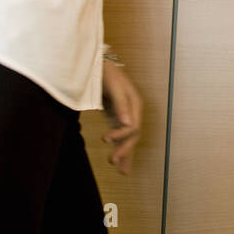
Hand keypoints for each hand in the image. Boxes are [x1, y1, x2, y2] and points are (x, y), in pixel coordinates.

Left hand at [100, 60, 141, 174]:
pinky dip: (121, 148)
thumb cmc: (105, 71)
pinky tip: (120, 163)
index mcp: (135, 102)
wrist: (98, 62)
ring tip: (120, 170)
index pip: (133, 125)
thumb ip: (120, 103)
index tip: (106, 138)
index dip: (121, 134)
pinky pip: (122, 136)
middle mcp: (133, 110)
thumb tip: (127, 123)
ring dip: (124, 153)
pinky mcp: (116, 118)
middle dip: (124, 149)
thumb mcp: (112, 84)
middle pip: (133, 135)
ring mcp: (126, 115)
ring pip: (129, 139)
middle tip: (111, 161)